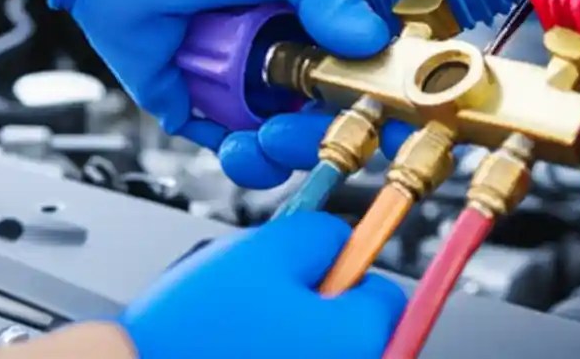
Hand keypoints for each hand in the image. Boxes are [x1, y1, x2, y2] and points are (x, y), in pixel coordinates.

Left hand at [49, 0, 390, 186]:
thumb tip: (372, 40)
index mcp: (321, 12)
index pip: (369, 65)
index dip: (381, 93)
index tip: (387, 114)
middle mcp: (292, 52)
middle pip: (332, 114)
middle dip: (326, 132)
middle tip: (305, 126)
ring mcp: (249, 83)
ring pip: (287, 139)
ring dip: (283, 150)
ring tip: (266, 138)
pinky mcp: (204, 107)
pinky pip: (234, 147)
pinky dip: (241, 155)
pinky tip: (237, 144)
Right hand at [118, 212, 405, 358]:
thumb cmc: (195, 331)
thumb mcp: (264, 251)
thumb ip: (319, 234)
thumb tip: (339, 239)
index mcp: (361, 338)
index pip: (384, 293)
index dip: (343, 273)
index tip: (309, 272)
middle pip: (356, 329)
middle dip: (319, 309)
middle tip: (266, 304)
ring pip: (320, 349)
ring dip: (294, 336)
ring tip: (243, 332)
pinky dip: (274, 357)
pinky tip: (235, 353)